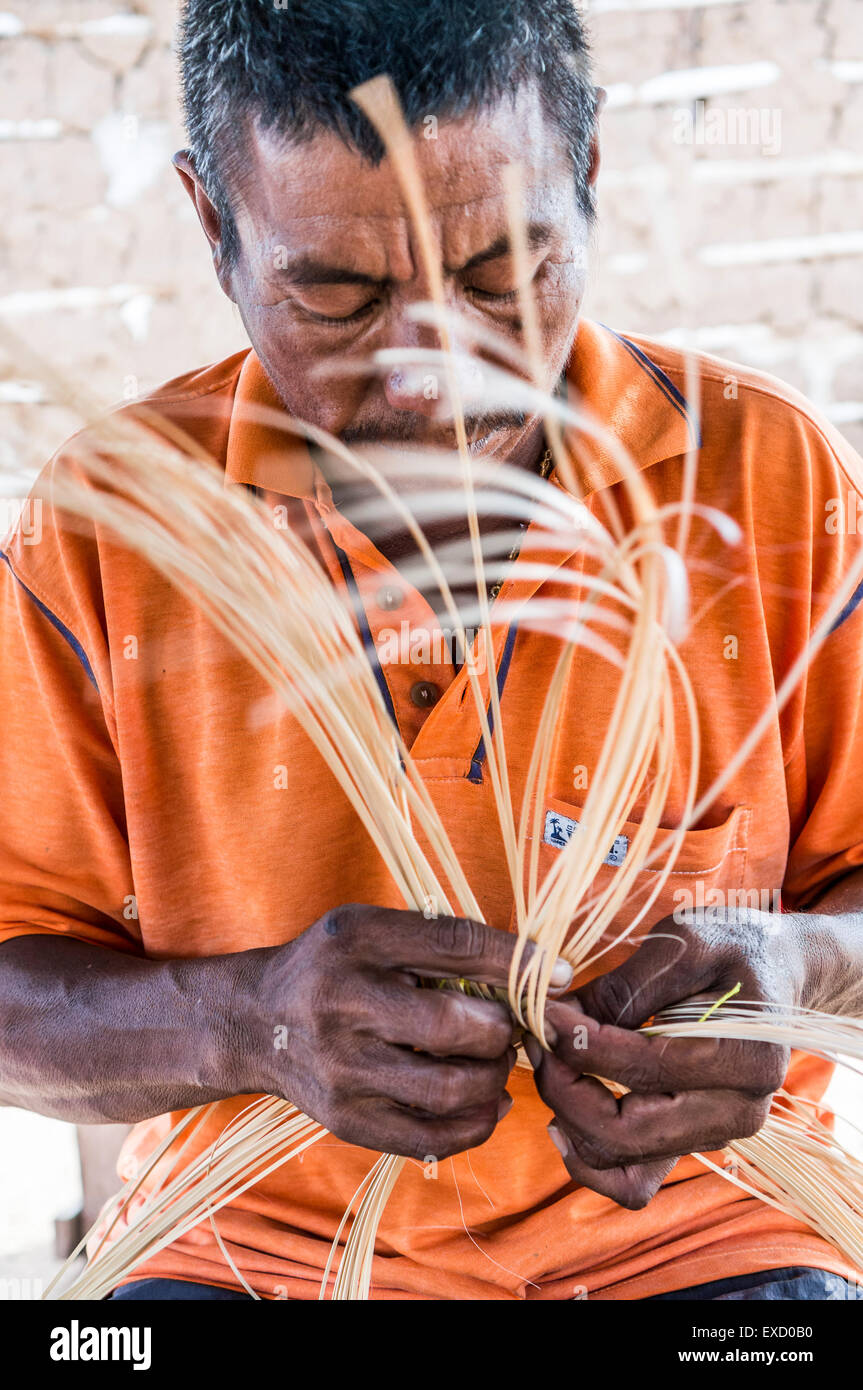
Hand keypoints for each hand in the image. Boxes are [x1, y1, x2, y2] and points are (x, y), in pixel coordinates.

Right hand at [243, 903, 570, 1160]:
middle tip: (508, 1027)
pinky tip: (485, 1101)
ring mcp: (343, 1070)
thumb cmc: (332, 967)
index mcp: (357, 941)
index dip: (515, 962)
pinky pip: (432, 1137)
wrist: (257, 1023)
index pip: (454, 944)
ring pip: (451, 1089)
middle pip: (456, 1027)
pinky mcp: (348, 1121)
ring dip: (493, 1077)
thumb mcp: (375, 930)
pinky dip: (475, 1123)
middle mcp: (343, 1004)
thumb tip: (538, 973)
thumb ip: (444, 943)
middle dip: (501, 1029)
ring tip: (493, 1062)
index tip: (555, 974)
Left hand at [528, 906, 803, 1207]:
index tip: (544, 1012)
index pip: (644, 1069)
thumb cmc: (731, 947)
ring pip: (620, 1163)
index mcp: (746, 1060)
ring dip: (569, 1119)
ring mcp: (713, 1136)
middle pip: (625, 1134)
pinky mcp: (689, 1144)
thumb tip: (561, 1019)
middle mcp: (736, 1112)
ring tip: (549, 1065)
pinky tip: (562, 1119)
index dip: (581, 1045)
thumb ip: (626, 986)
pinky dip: (589, 1160)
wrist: (774, 973)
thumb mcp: (685, 943)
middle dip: (564, 1088)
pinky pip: (632, 1182)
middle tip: (536, 1040)